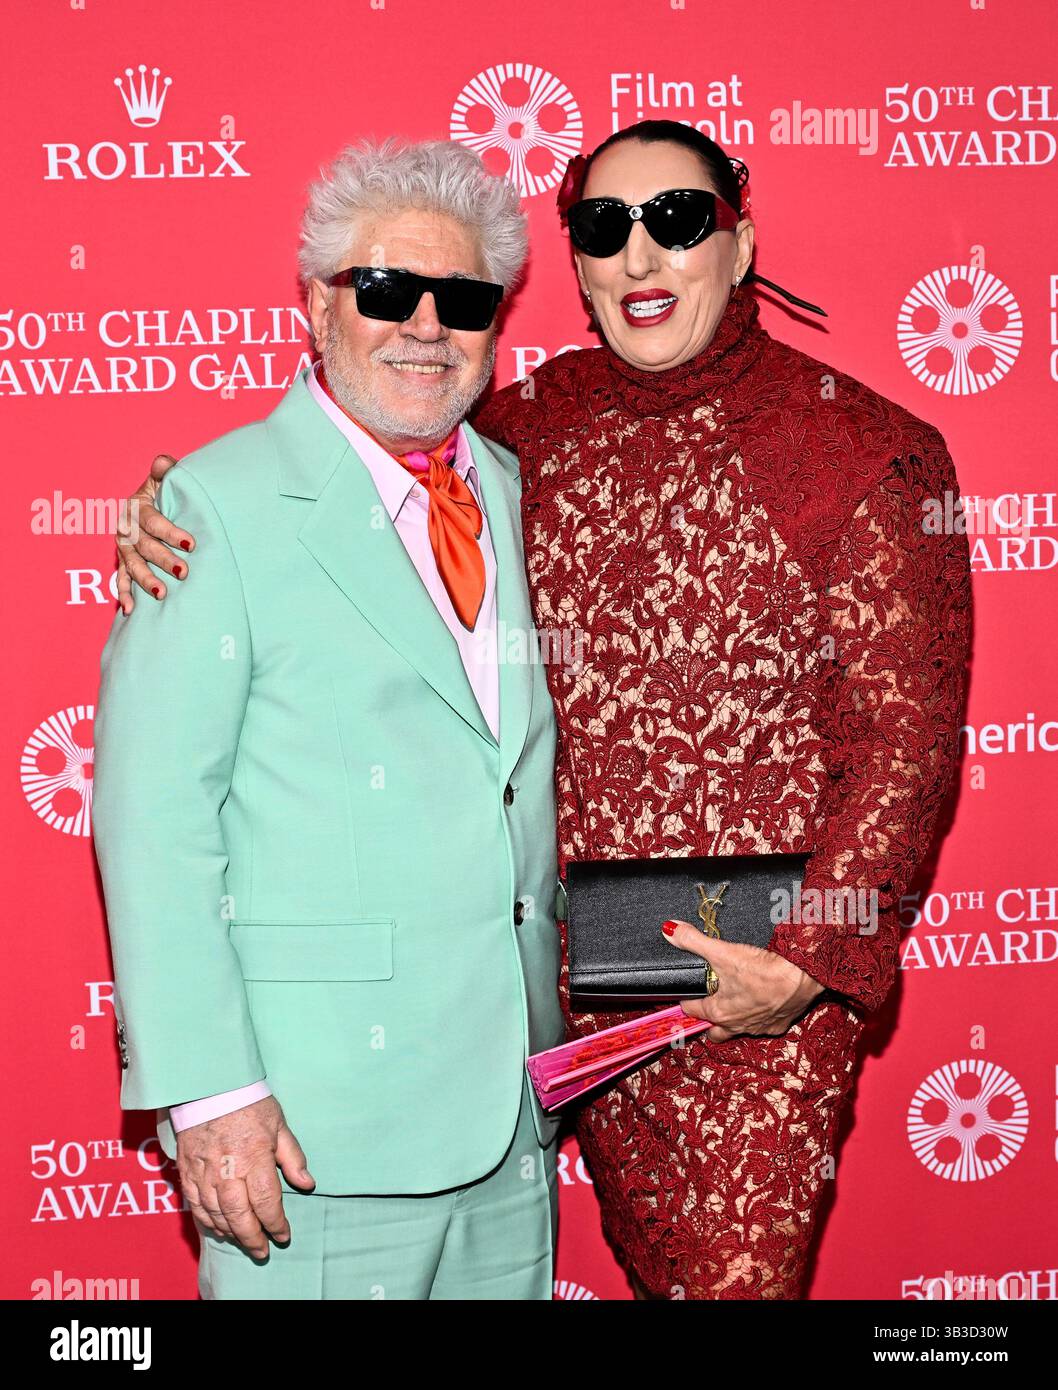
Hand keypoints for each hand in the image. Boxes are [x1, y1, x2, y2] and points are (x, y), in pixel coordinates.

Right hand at [115, 453, 193, 611]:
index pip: (152, 521)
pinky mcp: (122, 562)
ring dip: (145, 580)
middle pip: (143, 546)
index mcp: (136, 506)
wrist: (152, 503)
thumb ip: (165, 471)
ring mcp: (123, 547)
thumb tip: (163, 462)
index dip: (170, 532)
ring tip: (162, 593)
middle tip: (184, 572)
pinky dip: (124, 594)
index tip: (191, 544)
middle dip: (163, 560)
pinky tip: (130, 610)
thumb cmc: (165, 492)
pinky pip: (120, 579)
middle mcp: (125, 528)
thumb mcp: (165, 479)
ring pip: (132, 565)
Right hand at [176, 1096, 314, 1257]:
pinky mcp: (187, 1170)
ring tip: (245, 1242)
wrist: (209, 1085)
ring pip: (216, 1214)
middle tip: (262, 1251)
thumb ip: (292, 1156)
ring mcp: (204, 1171)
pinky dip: (207, 1222)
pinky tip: (219, 1230)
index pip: (266, 1200)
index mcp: (254, 1155)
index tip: (284, 1235)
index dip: (276, 1223)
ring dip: (231, 1233)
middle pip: (239, 1215)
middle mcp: (227, 1168)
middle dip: (252, 1237)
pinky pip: (196, 1205)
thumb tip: (307, 1183)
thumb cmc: (249, 1101)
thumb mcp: (279, 1124)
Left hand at [661, 920, 825, 1042]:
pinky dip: (757, 1016)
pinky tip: (759, 1001)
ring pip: (737, 1030)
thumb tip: (669, 930)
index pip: (690, 1010)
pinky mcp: (778, 1025)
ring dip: (731, 1019)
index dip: (686, 998)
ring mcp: (757, 1028)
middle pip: (712, 1031)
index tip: (685, 989)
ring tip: (731, 1000)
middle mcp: (736, 1025)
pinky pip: (762, 1026)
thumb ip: (692, 941)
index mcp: (718, 1011)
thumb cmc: (762, 969)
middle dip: (706, 1020)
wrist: (803, 977)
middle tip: (706, 1000)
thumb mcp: (722, 951)